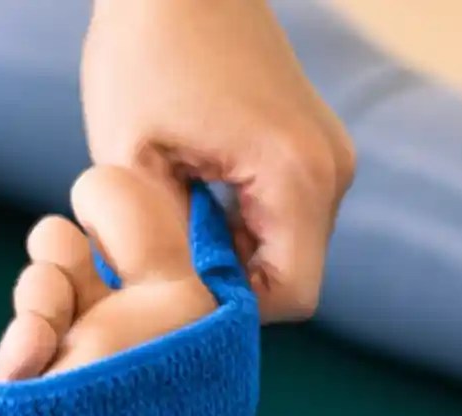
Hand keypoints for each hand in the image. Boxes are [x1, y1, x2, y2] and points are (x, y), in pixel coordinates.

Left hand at [81, 0, 355, 320]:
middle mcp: (331, 170)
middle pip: (290, 277)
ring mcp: (327, 157)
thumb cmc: (144, 57)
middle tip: (159, 263)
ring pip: (284, 248)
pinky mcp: (310, 147)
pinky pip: (281, 216)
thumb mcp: (131, 163)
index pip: (291, 297)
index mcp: (296, 175)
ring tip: (169, 222)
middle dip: (226, 283)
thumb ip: (161, 243)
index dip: (230, 311)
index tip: (172, 295)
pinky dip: (237, 225)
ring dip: (228, 252)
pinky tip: (187, 199)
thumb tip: (172, 307)